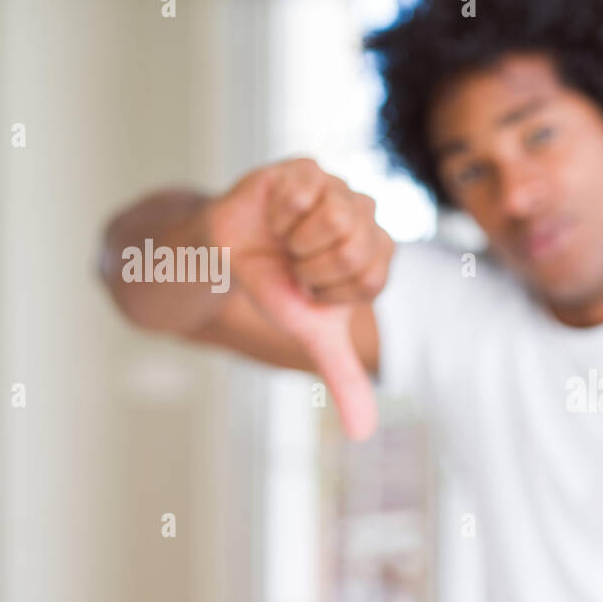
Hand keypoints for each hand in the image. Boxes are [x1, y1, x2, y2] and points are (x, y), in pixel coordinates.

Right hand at [205, 158, 393, 439]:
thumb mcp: (313, 336)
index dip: (329, 292)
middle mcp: (368, 217)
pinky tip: (274, 213)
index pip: (370, 281)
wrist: (223, 256)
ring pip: (335, 219)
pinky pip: (305, 191)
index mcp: (379, 254)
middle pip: (355, 250)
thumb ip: (346, 380)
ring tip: (283, 238)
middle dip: (311, 268)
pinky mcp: (308, 167)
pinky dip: (279, 212)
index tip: (310, 286)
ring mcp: (340, 187)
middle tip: (294, 263)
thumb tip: (364, 434)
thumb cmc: (278, 287)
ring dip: (295, 240)